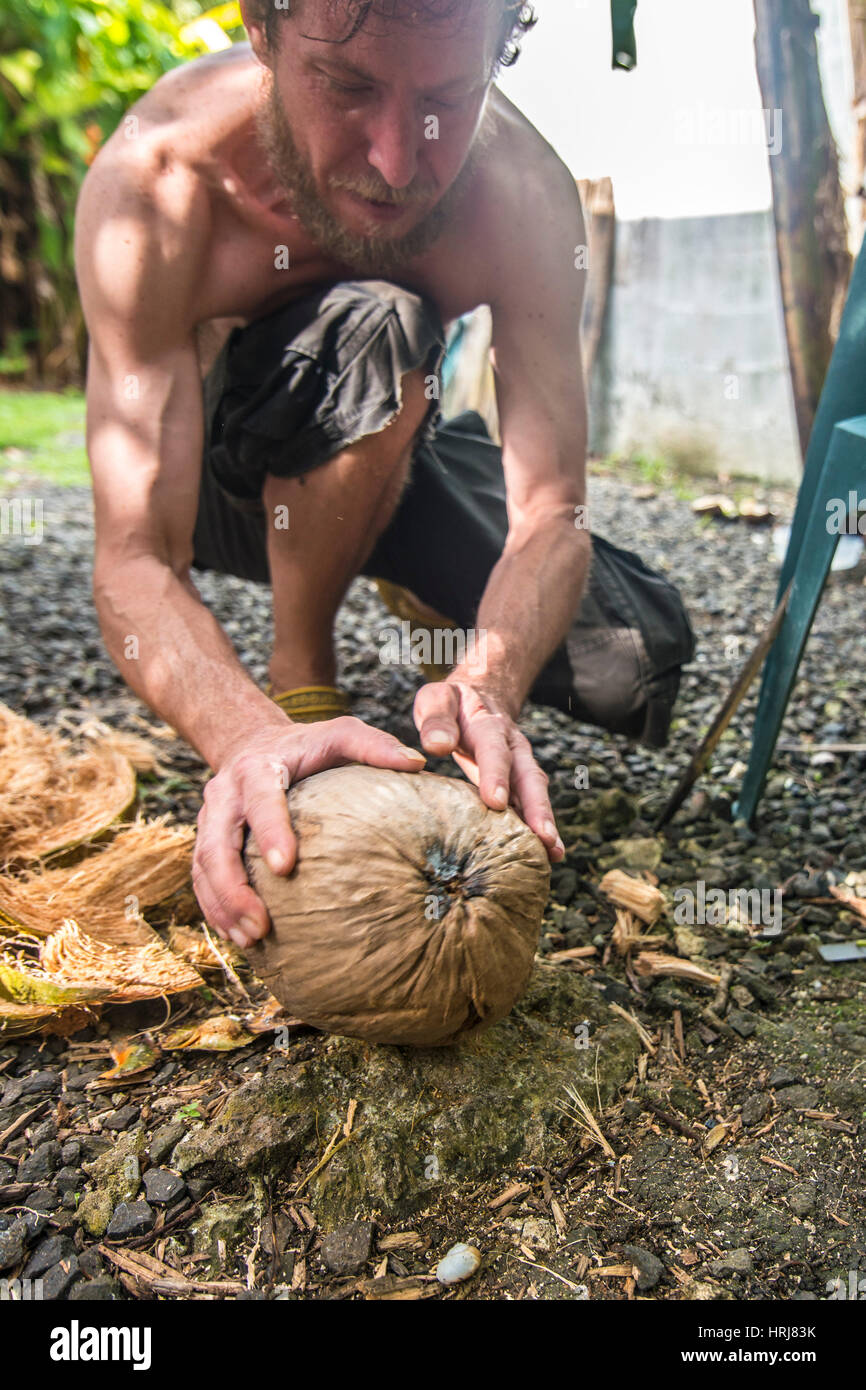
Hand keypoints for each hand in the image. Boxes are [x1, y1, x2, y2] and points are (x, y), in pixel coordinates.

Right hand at [193, 714, 426, 947]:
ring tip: (251, 942)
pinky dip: (216, 910)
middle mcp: (224, 795)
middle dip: (233, 889)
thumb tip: (417, 763)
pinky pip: (201, 879)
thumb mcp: (340, 733)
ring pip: (204, 869)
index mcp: (256, 768)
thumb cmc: (307, 745)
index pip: (260, 800)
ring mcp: (209, 821)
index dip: (269, 831)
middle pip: (216, 846)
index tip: (285, 866)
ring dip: (223, 908)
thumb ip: (373, 745)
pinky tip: (239, 937)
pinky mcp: (206, 841)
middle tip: (261, 927)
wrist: (251, 742)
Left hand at [412, 677, 564, 862]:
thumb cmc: (450, 704)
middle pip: (529, 777)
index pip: (494, 749)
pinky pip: (531, 806)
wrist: (479, 698)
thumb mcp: (438, 699)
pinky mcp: (520, 783)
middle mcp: (513, 747)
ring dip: (545, 823)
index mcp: (489, 725)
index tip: (495, 801)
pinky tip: (545, 857)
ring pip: (536, 794)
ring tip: (553, 854)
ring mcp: (521, 765)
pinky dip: (539, 830)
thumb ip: (436, 719)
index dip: (496, 774)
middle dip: (537, 808)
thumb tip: (436, 746)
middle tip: (543, 838)